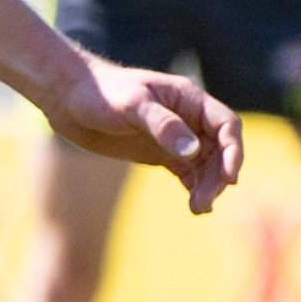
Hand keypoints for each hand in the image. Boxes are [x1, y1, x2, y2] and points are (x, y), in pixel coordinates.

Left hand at [46, 57, 243, 212]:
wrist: (67, 98)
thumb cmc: (99, 93)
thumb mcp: (131, 105)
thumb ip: (162, 125)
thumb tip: (193, 150)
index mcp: (189, 99)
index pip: (225, 125)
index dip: (233, 151)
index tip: (230, 177)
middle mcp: (188, 118)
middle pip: (219, 150)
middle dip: (218, 175)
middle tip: (204, 200)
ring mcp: (176, 137)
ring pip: (206, 164)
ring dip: (208, 186)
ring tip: (198, 208)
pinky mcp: (160, 153)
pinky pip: (188, 172)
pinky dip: (194, 187)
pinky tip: (195, 206)